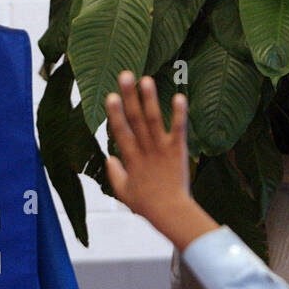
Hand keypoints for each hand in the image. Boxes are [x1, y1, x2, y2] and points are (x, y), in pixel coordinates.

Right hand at [105, 71, 216, 250]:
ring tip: (146, 79)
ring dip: (150, 99)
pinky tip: (179, 97)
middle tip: (125, 75)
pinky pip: (178, 130)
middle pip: (135, 119)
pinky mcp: (178, 151)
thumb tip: (110, 157)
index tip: (109, 96)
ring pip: (154, 120)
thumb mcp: (123, 192)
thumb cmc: (146, 204)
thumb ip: (115, 174)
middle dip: (129, 97)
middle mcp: (145, 149)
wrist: (170, 213)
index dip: (115, 113)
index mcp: (130, 158)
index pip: (120, 131)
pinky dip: (178, 114)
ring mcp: (162, 149)